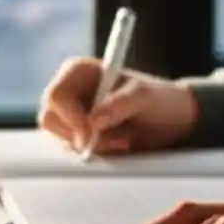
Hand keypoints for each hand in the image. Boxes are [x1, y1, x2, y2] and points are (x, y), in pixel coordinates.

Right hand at [37, 58, 198, 153]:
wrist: (173, 120)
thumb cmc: (159, 98)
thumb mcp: (144, 96)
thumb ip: (119, 105)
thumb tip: (93, 122)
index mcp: (78, 71)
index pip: (57, 95)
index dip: (70, 117)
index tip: (90, 133)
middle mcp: (70, 91)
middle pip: (50, 118)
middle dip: (80, 135)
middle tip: (114, 140)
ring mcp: (71, 114)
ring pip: (60, 138)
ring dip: (91, 146)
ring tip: (122, 141)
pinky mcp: (78, 134)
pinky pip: (72, 149)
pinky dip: (94, 153)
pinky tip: (117, 145)